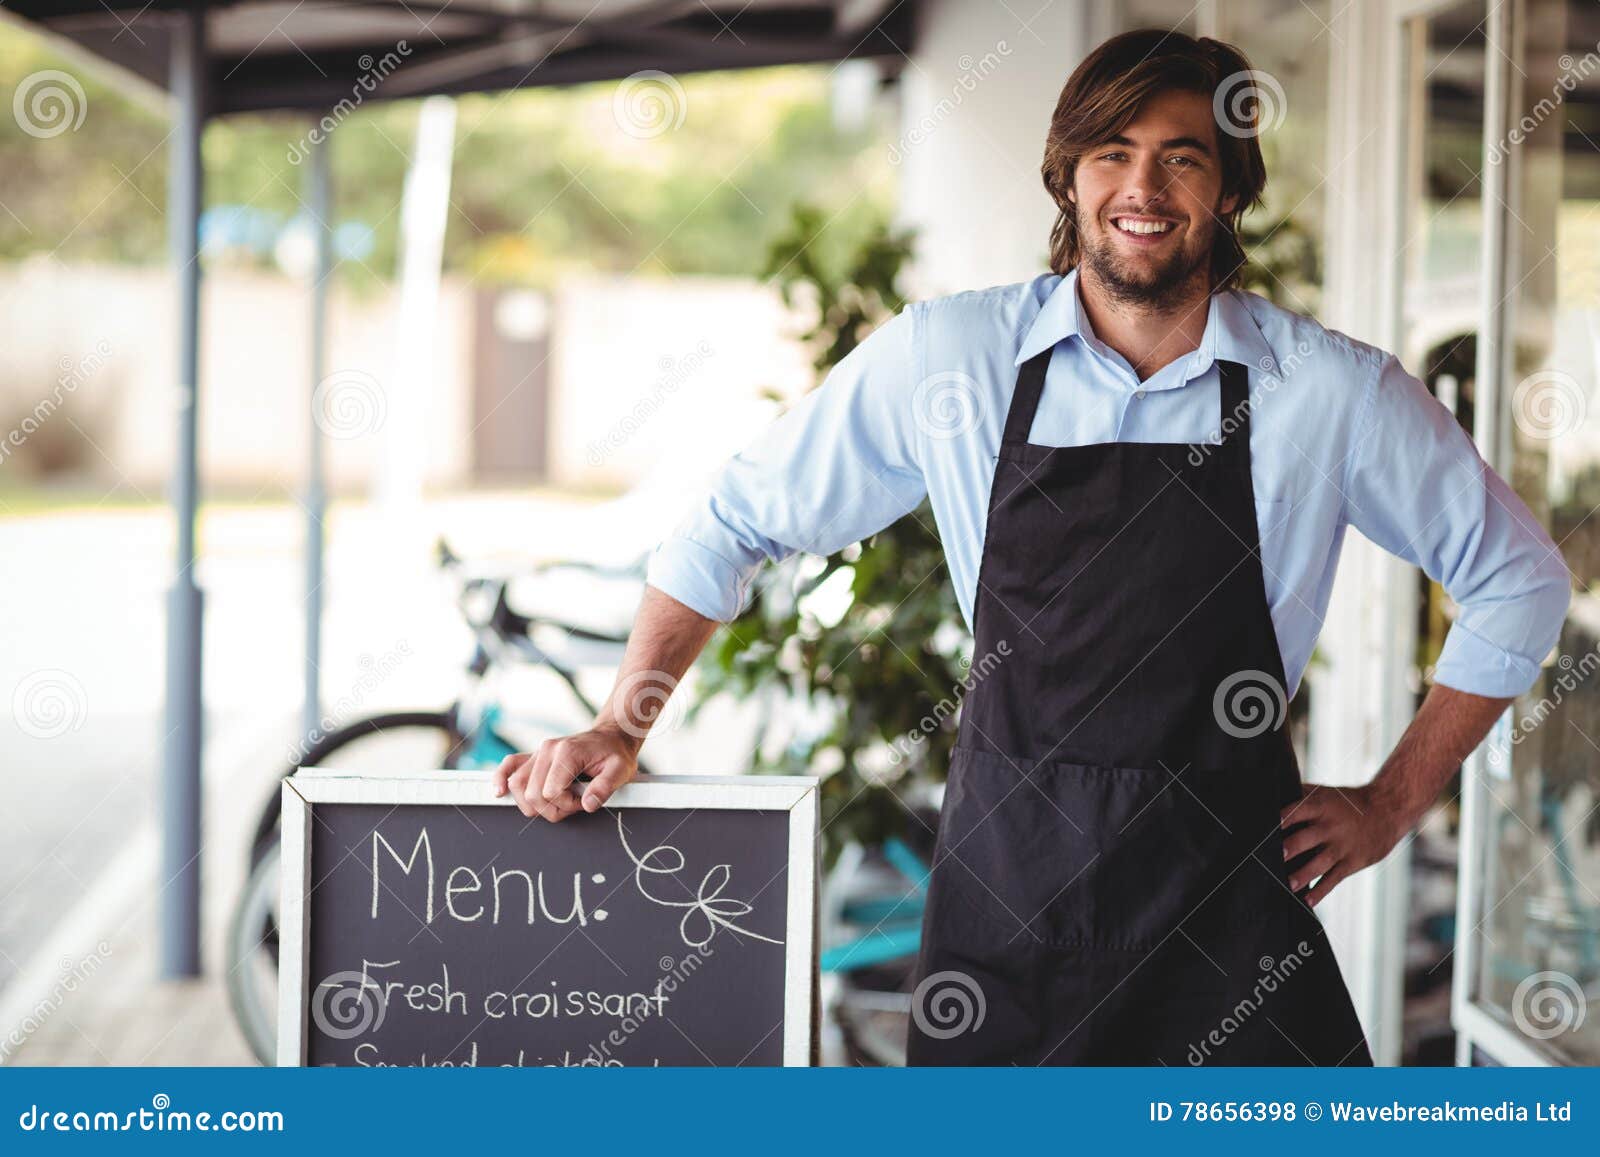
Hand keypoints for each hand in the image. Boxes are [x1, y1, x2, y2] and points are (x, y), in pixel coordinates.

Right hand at [492, 727, 640, 822]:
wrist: (611, 737)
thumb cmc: (615, 754)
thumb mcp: (620, 771)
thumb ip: (605, 788)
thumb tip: (588, 805)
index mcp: (567, 752)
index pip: (551, 792)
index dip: (567, 805)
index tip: (584, 801)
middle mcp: (547, 749)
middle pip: (532, 793)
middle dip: (552, 808)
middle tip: (574, 803)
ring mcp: (538, 752)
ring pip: (517, 785)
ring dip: (533, 803)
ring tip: (557, 801)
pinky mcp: (535, 756)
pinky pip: (510, 765)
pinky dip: (500, 779)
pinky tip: (499, 791)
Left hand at [1279, 783, 1408, 907]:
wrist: (1387, 811)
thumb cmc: (1346, 802)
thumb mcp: (1325, 793)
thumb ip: (1299, 794)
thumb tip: (1268, 795)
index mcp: (1321, 806)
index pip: (1299, 810)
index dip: (1284, 817)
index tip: (1268, 827)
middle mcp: (1331, 826)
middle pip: (1308, 837)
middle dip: (1292, 847)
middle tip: (1275, 857)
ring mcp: (1342, 846)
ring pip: (1321, 862)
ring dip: (1304, 874)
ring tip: (1288, 884)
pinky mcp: (1352, 862)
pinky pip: (1334, 878)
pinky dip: (1321, 891)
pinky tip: (1307, 900)